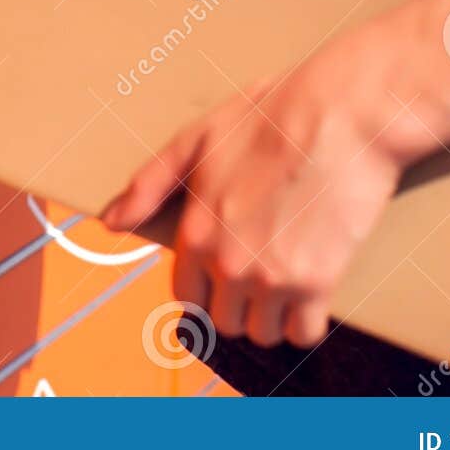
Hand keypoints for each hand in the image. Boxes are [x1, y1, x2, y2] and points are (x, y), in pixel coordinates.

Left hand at [102, 27, 434, 349]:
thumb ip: (149, 185)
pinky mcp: (316, 283)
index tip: (225, 277)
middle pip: (225, 320)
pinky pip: (303, 333)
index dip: (206, 289)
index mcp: (195, 233)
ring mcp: (271, 278)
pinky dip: (306, 321)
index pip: (187, 297)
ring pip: (263, 332)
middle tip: (261, 274)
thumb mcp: (196, 140)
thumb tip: (110, 222)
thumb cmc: (269, 119)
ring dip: (273, 316)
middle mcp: (227, 264)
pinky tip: (312, 292)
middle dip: (239, 304)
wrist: (340, 116)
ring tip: (287, 281)